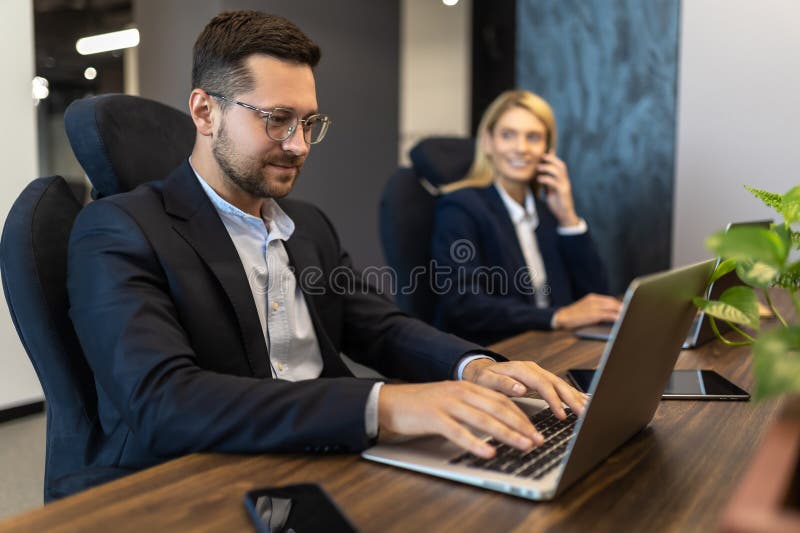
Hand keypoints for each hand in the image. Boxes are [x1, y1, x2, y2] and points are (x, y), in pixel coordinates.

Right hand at [378, 381, 542, 458]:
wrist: (390, 401)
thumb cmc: (421, 405)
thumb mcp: (451, 400)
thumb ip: (472, 407)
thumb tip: (498, 424)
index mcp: (466, 387)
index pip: (501, 400)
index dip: (521, 415)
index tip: (536, 430)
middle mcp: (460, 393)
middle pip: (498, 408)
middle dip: (521, 425)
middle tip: (537, 440)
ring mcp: (447, 404)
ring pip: (483, 419)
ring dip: (506, 434)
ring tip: (522, 446)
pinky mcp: (434, 418)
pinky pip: (458, 432)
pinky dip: (475, 443)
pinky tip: (488, 453)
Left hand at [462, 359, 587, 419]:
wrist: (480, 370)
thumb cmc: (483, 378)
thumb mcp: (486, 381)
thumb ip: (503, 384)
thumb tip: (520, 389)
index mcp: (521, 369)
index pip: (543, 384)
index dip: (554, 400)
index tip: (561, 415)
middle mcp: (533, 369)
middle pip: (557, 383)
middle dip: (572, 399)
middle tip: (584, 414)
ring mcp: (539, 373)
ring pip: (561, 384)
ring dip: (575, 397)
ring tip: (588, 410)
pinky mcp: (541, 378)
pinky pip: (559, 386)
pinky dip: (572, 394)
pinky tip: (582, 401)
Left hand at [536, 153, 579, 226]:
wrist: (564, 215)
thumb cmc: (557, 203)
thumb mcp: (551, 191)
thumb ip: (549, 184)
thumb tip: (541, 176)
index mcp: (563, 180)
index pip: (560, 165)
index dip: (553, 158)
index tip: (544, 153)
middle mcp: (565, 181)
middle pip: (561, 165)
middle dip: (552, 159)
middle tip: (541, 157)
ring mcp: (565, 186)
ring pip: (559, 172)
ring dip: (548, 168)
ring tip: (538, 167)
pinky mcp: (563, 193)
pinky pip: (555, 183)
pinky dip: (546, 179)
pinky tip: (539, 179)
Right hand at [552, 293, 621, 328]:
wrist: (562, 317)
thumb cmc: (574, 315)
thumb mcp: (585, 308)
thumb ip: (597, 308)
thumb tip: (611, 314)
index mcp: (592, 297)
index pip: (610, 300)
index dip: (619, 304)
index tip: (627, 308)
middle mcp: (594, 300)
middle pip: (613, 302)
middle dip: (622, 307)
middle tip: (631, 312)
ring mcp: (594, 306)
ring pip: (612, 307)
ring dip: (621, 312)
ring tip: (627, 316)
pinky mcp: (593, 314)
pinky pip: (608, 315)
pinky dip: (615, 317)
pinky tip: (620, 320)